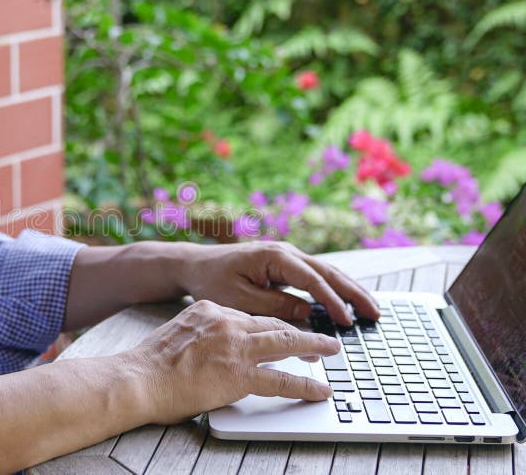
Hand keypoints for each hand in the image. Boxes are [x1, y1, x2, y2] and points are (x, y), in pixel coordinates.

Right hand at [128, 300, 339, 424]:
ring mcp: (235, 346)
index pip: (249, 317)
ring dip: (313, 347)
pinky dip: (305, 385)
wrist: (139, 379)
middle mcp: (226, 322)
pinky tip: (319, 390)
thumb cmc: (150, 364)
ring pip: (285, 343)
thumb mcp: (177, 333)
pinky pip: (281, 379)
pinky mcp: (240, 374)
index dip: (269, 327)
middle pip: (272, 323)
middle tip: (319, 338)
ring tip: (331, 351)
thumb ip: (200, 335)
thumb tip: (212, 348)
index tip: (281, 333)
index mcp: (209, 310)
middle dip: (299, 331)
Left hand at [179, 241, 378, 325]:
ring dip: (349, 290)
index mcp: (274, 257)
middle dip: (353, 293)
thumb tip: (307, 313)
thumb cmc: (212, 281)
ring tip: (371, 309)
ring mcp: (287, 257)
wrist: (196, 266)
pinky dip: (334, 289)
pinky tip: (348, 302)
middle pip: (328, 272)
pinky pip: (315, 277)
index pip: (311, 279)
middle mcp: (286, 252)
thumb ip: (274, 305)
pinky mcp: (285, 266)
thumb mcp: (239, 299)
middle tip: (376, 313)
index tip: (346, 320)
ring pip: (326, 273)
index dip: (331, 301)